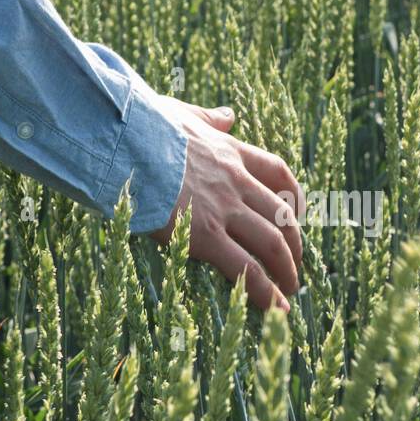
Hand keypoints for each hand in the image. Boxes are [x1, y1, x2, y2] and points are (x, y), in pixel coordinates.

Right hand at [147, 99, 302, 312]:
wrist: (122, 143)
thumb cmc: (143, 127)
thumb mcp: (183, 113)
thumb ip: (209, 118)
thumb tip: (228, 115)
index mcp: (230, 152)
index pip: (276, 172)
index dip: (292, 195)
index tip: (296, 213)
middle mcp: (236, 182)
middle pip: (282, 215)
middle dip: (294, 244)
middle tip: (295, 264)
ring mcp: (224, 210)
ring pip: (272, 243)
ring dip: (287, 270)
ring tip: (291, 292)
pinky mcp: (206, 236)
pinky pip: (246, 269)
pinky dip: (266, 291)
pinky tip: (275, 307)